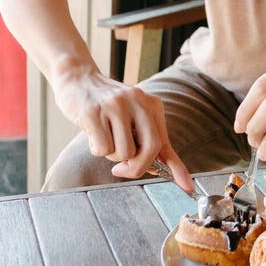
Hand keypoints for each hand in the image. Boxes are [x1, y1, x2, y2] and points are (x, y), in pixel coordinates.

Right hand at [51, 61, 193, 190]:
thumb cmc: (106, 104)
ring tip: (105, 137)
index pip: (165, 142)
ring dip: (112, 155)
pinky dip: (96, 149)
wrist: (78, 78)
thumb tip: (160, 169)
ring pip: (124, 152)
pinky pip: (102, 148)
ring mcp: (115, 105)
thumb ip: (146, 139)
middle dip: (137, 168)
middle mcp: (137, 102)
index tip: (187, 187)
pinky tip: (92, 132)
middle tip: (122, 170)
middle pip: (150, 149)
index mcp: (151, 105)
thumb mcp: (133, 116)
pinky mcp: (93, 112)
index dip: (176, 167)